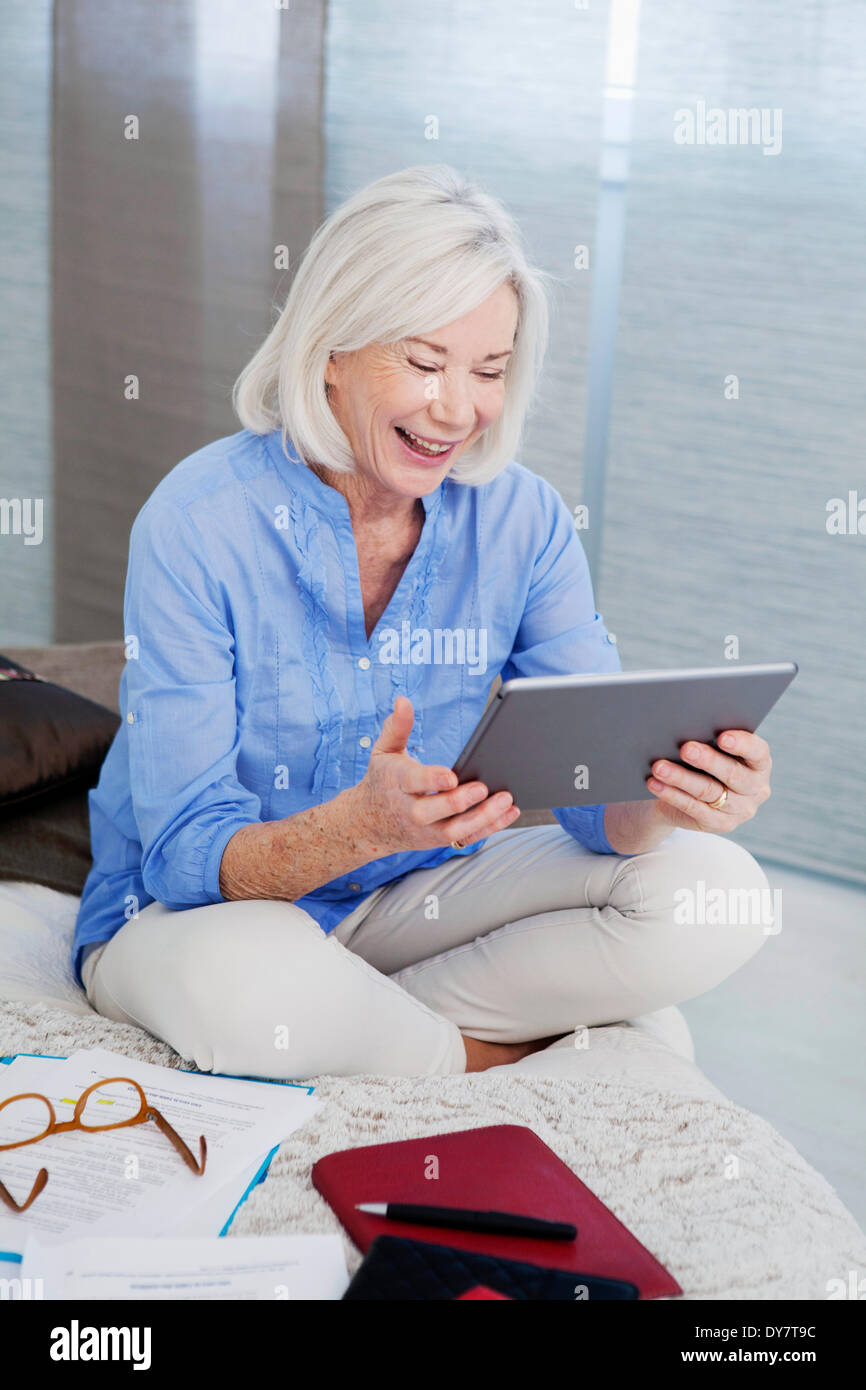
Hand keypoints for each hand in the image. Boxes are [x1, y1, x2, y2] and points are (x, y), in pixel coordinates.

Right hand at [347, 695, 520, 855]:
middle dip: (459, 801)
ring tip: (505, 799)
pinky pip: (467, 837)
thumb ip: (397, 727)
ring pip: (455, 829)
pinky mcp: (440, 839)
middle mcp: (411, 811)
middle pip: (434, 811)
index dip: (432, 780)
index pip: (413, 782)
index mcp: (397, 784)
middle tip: (483, 787)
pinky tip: (510, 812)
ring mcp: (427, 829)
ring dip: (482, 817)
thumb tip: (403, 701)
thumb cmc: (383, 781)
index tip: (451, 776)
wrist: (369, 823)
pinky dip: (490, 827)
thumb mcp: (383, 751)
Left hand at [645, 729, 771, 833]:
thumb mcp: (713, 749)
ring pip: (709, 791)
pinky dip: (672, 794)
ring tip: (659, 767)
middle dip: (708, 760)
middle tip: (685, 748)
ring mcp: (741, 810)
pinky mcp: (721, 824)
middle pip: (733, 774)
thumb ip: (710, 740)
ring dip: (681, 778)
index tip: (722, 737)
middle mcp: (756, 788)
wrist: (689, 795)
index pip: (758, 752)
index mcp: (760, 764)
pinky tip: (655, 784)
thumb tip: (687, 726)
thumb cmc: (704, 762)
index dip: (742, 744)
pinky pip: (693, 808)